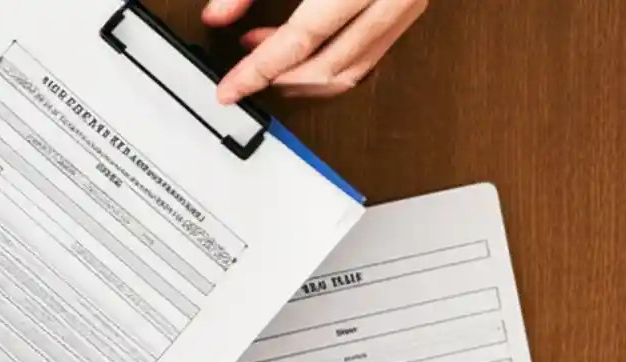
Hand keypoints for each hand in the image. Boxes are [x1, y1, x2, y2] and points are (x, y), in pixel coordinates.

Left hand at [204, 0, 428, 101]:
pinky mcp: (409, 7)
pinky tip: (299, 48)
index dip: (259, 69)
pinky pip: (368, 55)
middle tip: (243, 75)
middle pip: (329, 65)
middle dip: (280, 79)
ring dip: (303, 77)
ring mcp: (406, 3)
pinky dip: (330, 62)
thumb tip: (216, 14)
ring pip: (351, 70)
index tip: (230, 89)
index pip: (301, 39)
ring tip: (265, 60)